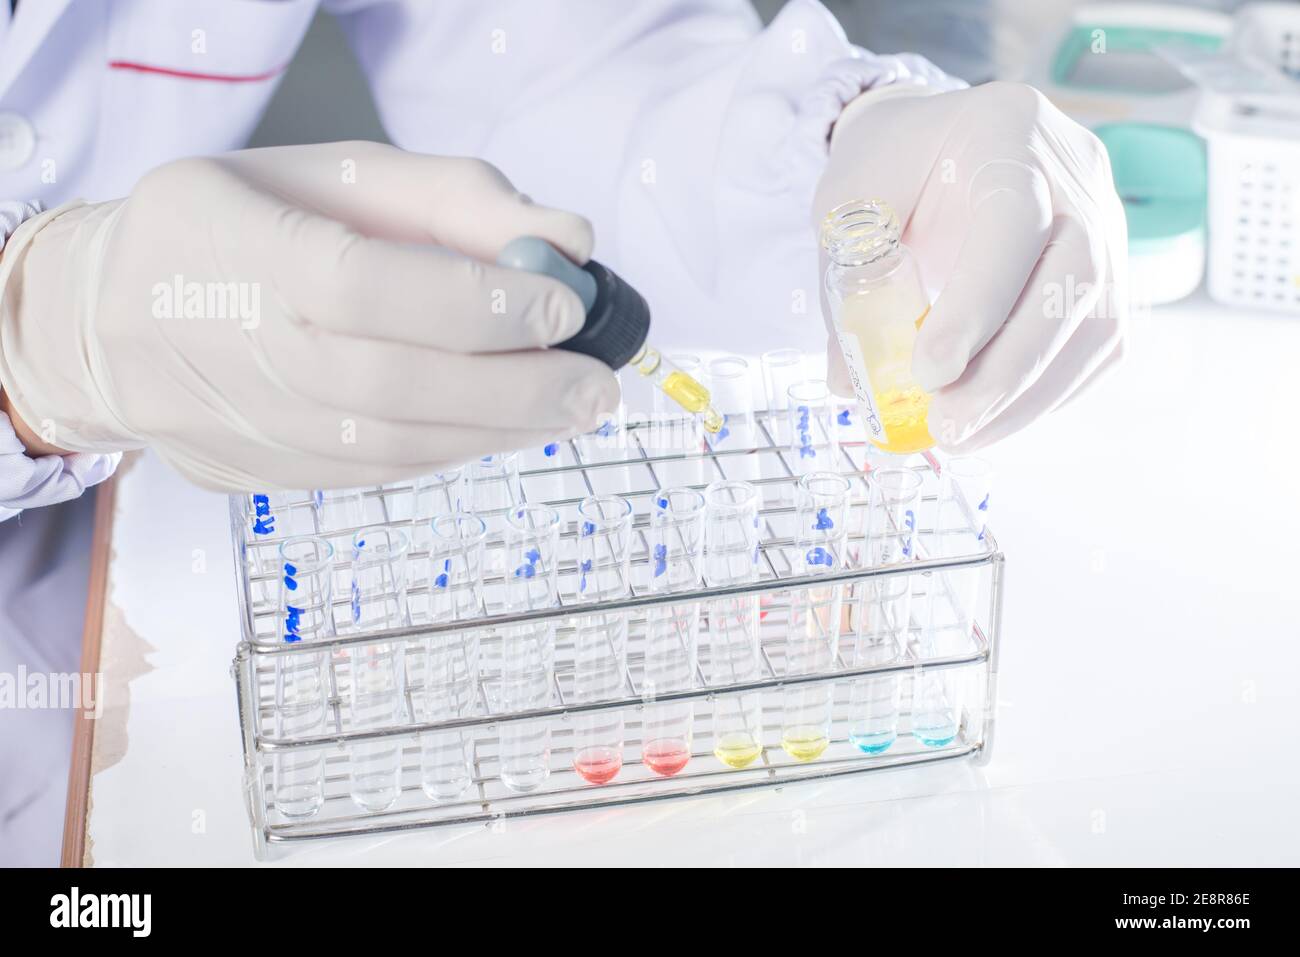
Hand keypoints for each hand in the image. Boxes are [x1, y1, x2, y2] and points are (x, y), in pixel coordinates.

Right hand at [0, 142, 617, 488]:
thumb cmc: (237, 226)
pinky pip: (372, 476)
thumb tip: (571, 239)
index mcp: (238, 252)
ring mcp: (240, 426)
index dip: (473, 304)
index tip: (562, 304)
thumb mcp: (333, 176)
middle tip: (597, 383)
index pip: (364, 288)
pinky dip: (452, 453)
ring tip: (572, 407)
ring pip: (388, 448)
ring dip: (498, 432)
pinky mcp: (258, 475)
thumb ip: (453, 197)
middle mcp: (232, 349)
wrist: (108, 319)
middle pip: (389, 387)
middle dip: (514, 390)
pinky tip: (504, 427)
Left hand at [814, 81, 1127, 451]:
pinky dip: (1049, 393)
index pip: (1012, 223)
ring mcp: (1106, 221)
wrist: (934, 138)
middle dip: (1009, 370)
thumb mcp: (849, 203)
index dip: (977, 306)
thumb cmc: (890, 166)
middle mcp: (1075, 174)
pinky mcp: (1111, 270)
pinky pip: (1100, 344)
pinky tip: (995, 417)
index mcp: (1005, 131)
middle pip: (1073, 280)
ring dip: (1030, 396)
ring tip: (963, 434)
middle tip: (948, 427)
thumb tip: (851, 385)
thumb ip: (849, 284)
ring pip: (1099, 323)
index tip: (928, 374)